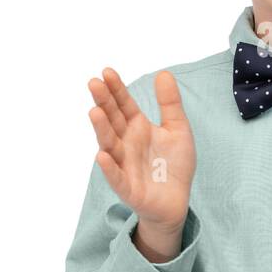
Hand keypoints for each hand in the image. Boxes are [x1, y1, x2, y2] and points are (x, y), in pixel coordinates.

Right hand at [88, 68, 195, 234]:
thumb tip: (164, 73)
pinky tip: (102, 156)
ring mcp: (124, 164)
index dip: (116, 89)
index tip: (107, 71)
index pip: (123, 105)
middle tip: (94, 83)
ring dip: (101, 130)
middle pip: (112, 120)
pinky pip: (116, 177)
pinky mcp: (127, 187)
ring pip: (110, 145)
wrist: (177, 200)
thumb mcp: (178, 129)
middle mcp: (126, 143)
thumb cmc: (174, 164)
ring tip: (94, 112)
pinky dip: (109, 168)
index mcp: (137, 127)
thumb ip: (170, 103)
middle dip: (103, 102)